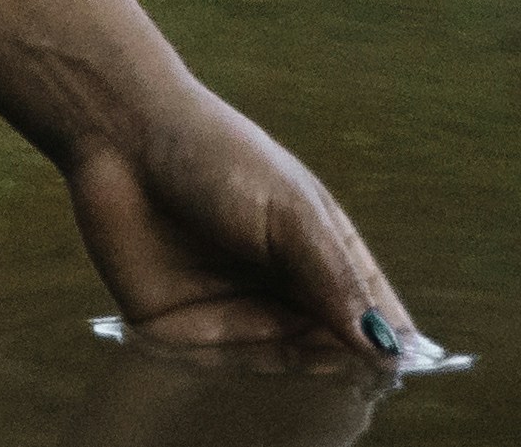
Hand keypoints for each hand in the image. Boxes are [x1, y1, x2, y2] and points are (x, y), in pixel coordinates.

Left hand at [60, 80, 431, 367]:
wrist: (120, 134)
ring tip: (312, 385)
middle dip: (343, 372)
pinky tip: (258, 383)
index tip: (400, 368)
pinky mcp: (182, 332)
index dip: (388, 346)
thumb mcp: (288, 211)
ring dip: (297, 381)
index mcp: (321, 253)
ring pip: (281, 370)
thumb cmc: (215, 154)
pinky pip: (222, 373)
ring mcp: (234, 313)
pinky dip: (242, 382)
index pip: (371, 315)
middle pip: (330, 353)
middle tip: (353, 386)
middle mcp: (282, 291)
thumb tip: (384, 346)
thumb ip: (334, 279)